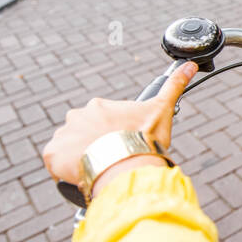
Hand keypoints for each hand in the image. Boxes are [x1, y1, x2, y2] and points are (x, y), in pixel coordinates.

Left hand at [41, 61, 197, 191]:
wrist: (125, 165)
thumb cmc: (144, 139)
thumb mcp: (161, 110)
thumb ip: (174, 86)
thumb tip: (190, 65)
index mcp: (98, 107)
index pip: (101, 122)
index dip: (112, 136)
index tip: (122, 147)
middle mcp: (76, 117)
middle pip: (83, 134)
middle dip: (95, 147)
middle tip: (112, 161)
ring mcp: (63, 135)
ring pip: (70, 149)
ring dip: (81, 159)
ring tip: (100, 171)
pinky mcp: (52, 154)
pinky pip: (55, 163)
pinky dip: (65, 171)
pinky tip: (83, 176)